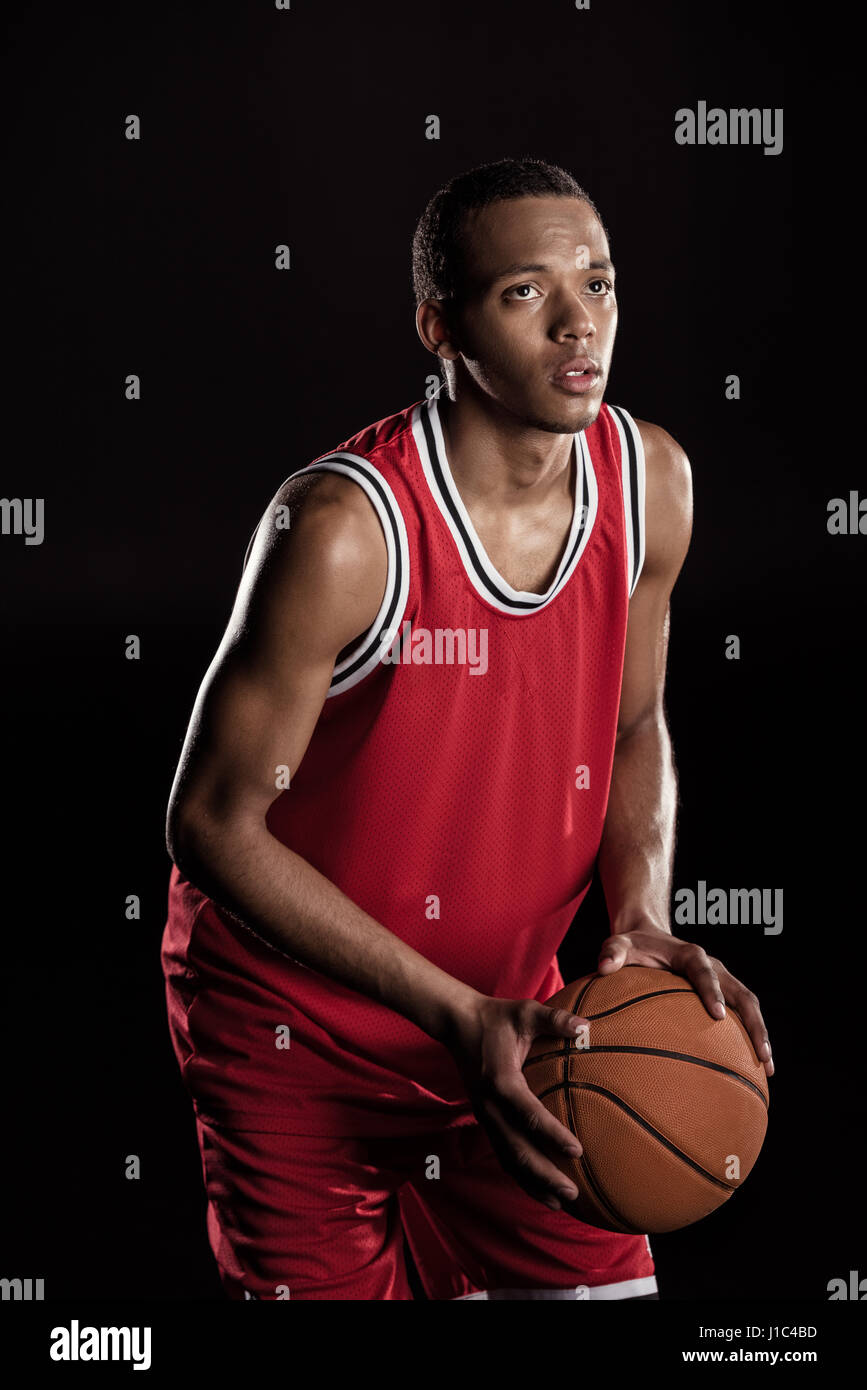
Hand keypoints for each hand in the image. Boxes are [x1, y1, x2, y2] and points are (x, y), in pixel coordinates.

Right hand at [447, 995, 589, 1209]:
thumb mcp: (526, 1011)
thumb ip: (555, 1019)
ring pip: (508, 1158)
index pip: (529, 1114)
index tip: (577, 1151)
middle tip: (572, 1193)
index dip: (553, 1135)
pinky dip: (520, 1174)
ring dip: (532, 1183)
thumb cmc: (496, 1017)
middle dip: (544, 1175)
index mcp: (501, 1081)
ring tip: (559, 1203)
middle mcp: (490, 1105)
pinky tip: (539, 1187)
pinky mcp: (485, 1118)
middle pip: (516, 1149)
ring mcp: (485, 1115)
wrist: (457, 1024)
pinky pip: (503, 1152)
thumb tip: (586, 1025)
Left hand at [597, 925, 773, 1076]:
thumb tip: (603, 968)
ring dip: (760, 1035)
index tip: (718, 1015)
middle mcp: (713, 968)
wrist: (648, 938)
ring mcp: (722, 982)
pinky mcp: (723, 995)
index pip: (705, 973)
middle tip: (760, 1053)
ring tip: (767, 1069)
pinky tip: (752, 1069)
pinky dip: (750, 1039)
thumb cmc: (632, 947)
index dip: (713, 992)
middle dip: (753, 1023)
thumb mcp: (617, 944)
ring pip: (749, 1007)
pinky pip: (742, 1016)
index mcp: (690, 955)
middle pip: (742, 994)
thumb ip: (611, 953)